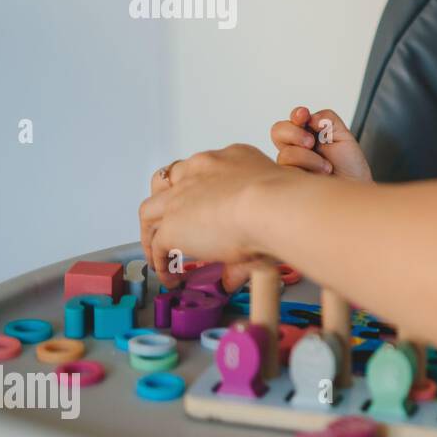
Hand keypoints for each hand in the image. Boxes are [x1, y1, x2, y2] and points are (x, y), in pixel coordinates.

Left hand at [139, 144, 291, 290]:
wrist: (273, 206)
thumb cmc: (285, 204)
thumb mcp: (271, 209)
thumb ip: (256, 229)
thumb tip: (247, 262)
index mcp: (229, 159)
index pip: (202, 170)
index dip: (198, 191)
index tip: (203, 209)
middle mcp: (201, 170)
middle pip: (167, 182)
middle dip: (166, 204)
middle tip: (171, 225)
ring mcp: (181, 197)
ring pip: (151, 211)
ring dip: (152, 231)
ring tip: (158, 252)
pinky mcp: (173, 225)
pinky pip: (157, 246)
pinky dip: (160, 262)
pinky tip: (170, 276)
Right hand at [270, 106, 372, 180]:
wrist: (355, 188)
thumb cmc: (349, 166)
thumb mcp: (343, 136)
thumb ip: (328, 119)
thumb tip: (311, 117)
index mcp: (309, 132)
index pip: (295, 118)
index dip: (297, 114)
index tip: (304, 115)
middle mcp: (297, 146)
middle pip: (278, 131)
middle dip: (294, 133)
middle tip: (311, 142)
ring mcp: (291, 164)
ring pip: (285, 153)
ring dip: (307, 158)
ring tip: (326, 167)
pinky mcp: (289, 179)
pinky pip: (287, 169)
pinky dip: (306, 168)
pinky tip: (319, 174)